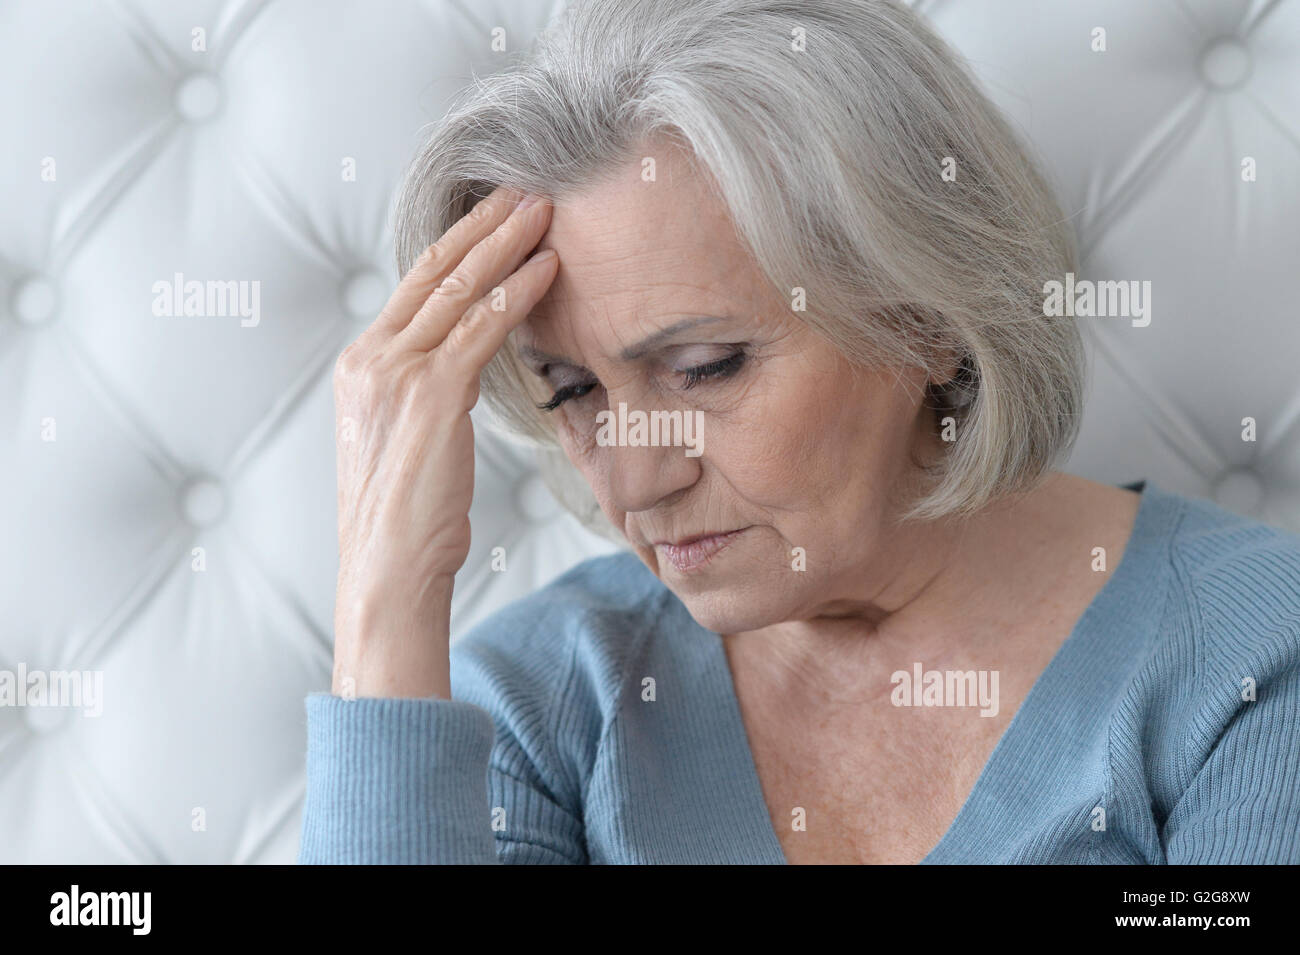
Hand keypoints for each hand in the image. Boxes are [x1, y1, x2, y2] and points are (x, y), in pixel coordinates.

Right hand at [330, 188, 557, 699]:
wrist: (387, 568)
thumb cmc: (407, 516)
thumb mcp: (406, 439)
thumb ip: (425, 391)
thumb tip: (460, 367)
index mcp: (361, 365)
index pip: (415, 286)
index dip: (460, 244)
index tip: (496, 215)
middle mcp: (370, 357)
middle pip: (434, 271)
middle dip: (484, 225)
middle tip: (527, 191)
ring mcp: (395, 372)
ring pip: (459, 289)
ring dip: (507, 245)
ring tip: (546, 213)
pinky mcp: (429, 394)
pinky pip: (481, 329)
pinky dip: (517, 294)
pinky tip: (548, 270)